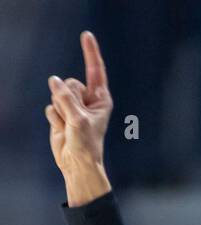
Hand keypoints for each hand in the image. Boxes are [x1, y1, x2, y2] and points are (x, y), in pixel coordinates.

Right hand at [45, 31, 112, 199]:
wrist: (77, 165)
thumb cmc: (86, 145)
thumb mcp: (78, 119)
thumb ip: (66, 97)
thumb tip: (53, 80)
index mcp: (100, 99)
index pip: (95, 70)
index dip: (90, 52)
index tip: (86, 34)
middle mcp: (87, 100)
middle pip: (70, 83)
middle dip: (68, 99)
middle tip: (75, 119)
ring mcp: (73, 106)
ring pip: (58, 94)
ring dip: (61, 111)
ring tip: (69, 127)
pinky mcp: (60, 114)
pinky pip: (50, 107)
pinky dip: (54, 120)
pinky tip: (63, 131)